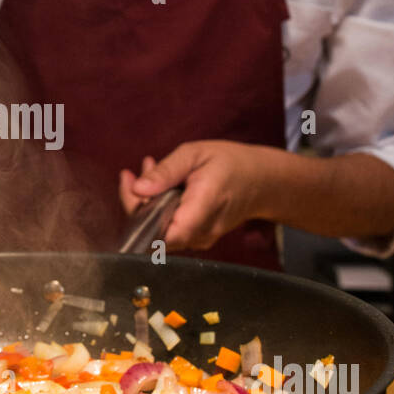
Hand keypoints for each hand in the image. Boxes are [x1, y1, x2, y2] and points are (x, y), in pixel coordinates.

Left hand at [119, 141, 273, 250]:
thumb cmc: (231, 163)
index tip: (131, 189)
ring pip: (159, 232)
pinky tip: (161, 185)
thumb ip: (166, 172)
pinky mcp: (197, 239)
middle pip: (155, 234)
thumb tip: (138, 189)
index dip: (140, 220)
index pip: (166, 234)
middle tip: (136, 172)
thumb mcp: (195, 154)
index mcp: (203, 207)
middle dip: (136, 203)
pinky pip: (169, 230)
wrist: (261, 181)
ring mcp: (201, 239)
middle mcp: (202, 231)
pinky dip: (158, 209)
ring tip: (150, 170)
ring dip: (146, 203)